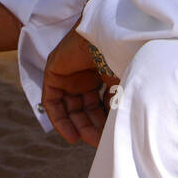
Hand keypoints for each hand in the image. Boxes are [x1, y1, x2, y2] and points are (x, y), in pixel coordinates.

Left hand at [41, 26, 118, 148]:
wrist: (109, 33)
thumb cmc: (122, 54)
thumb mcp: (124, 85)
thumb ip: (117, 105)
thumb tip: (114, 128)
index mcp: (104, 72)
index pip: (101, 103)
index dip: (105, 122)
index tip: (111, 138)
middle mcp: (86, 73)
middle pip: (85, 108)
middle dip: (92, 126)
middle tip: (99, 143)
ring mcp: (69, 73)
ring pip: (70, 107)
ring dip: (78, 126)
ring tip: (86, 141)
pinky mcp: (53, 73)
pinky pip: (52, 102)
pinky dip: (59, 120)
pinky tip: (71, 136)